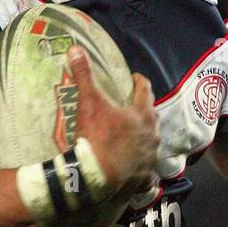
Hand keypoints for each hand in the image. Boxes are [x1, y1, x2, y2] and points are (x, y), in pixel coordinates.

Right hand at [67, 46, 158, 192]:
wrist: (97, 176)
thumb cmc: (97, 136)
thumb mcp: (89, 102)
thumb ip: (84, 74)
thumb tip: (75, 48)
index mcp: (143, 114)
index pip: (145, 90)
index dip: (139, 82)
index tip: (134, 78)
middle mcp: (153, 135)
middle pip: (152, 117)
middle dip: (144, 111)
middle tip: (132, 108)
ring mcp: (151, 158)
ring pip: (152, 145)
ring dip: (145, 140)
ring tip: (135, 138)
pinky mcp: (145, 178)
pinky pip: (149, 175)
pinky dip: (145, 172)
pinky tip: (140, 173)